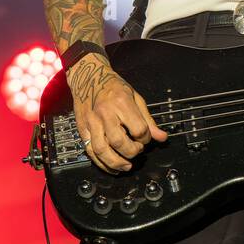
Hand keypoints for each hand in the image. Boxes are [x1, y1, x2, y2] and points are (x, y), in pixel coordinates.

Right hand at [70, 57, 167, 173]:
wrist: (88, 76)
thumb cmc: (113, 86)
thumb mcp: (135, 97)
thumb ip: (148, 120)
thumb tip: (161, 137)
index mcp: (121, 103)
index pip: (138, 129)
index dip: (145, 138)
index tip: (145, 138)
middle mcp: (105, 113)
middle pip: (119, 142)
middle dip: (132, 152)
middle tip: (137, 150)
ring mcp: (91, 121)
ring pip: (102, 150)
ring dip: (116, 163)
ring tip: (126, 166)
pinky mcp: (82, 128)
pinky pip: (90, 151)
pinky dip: (101, 163)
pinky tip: (111, 167)